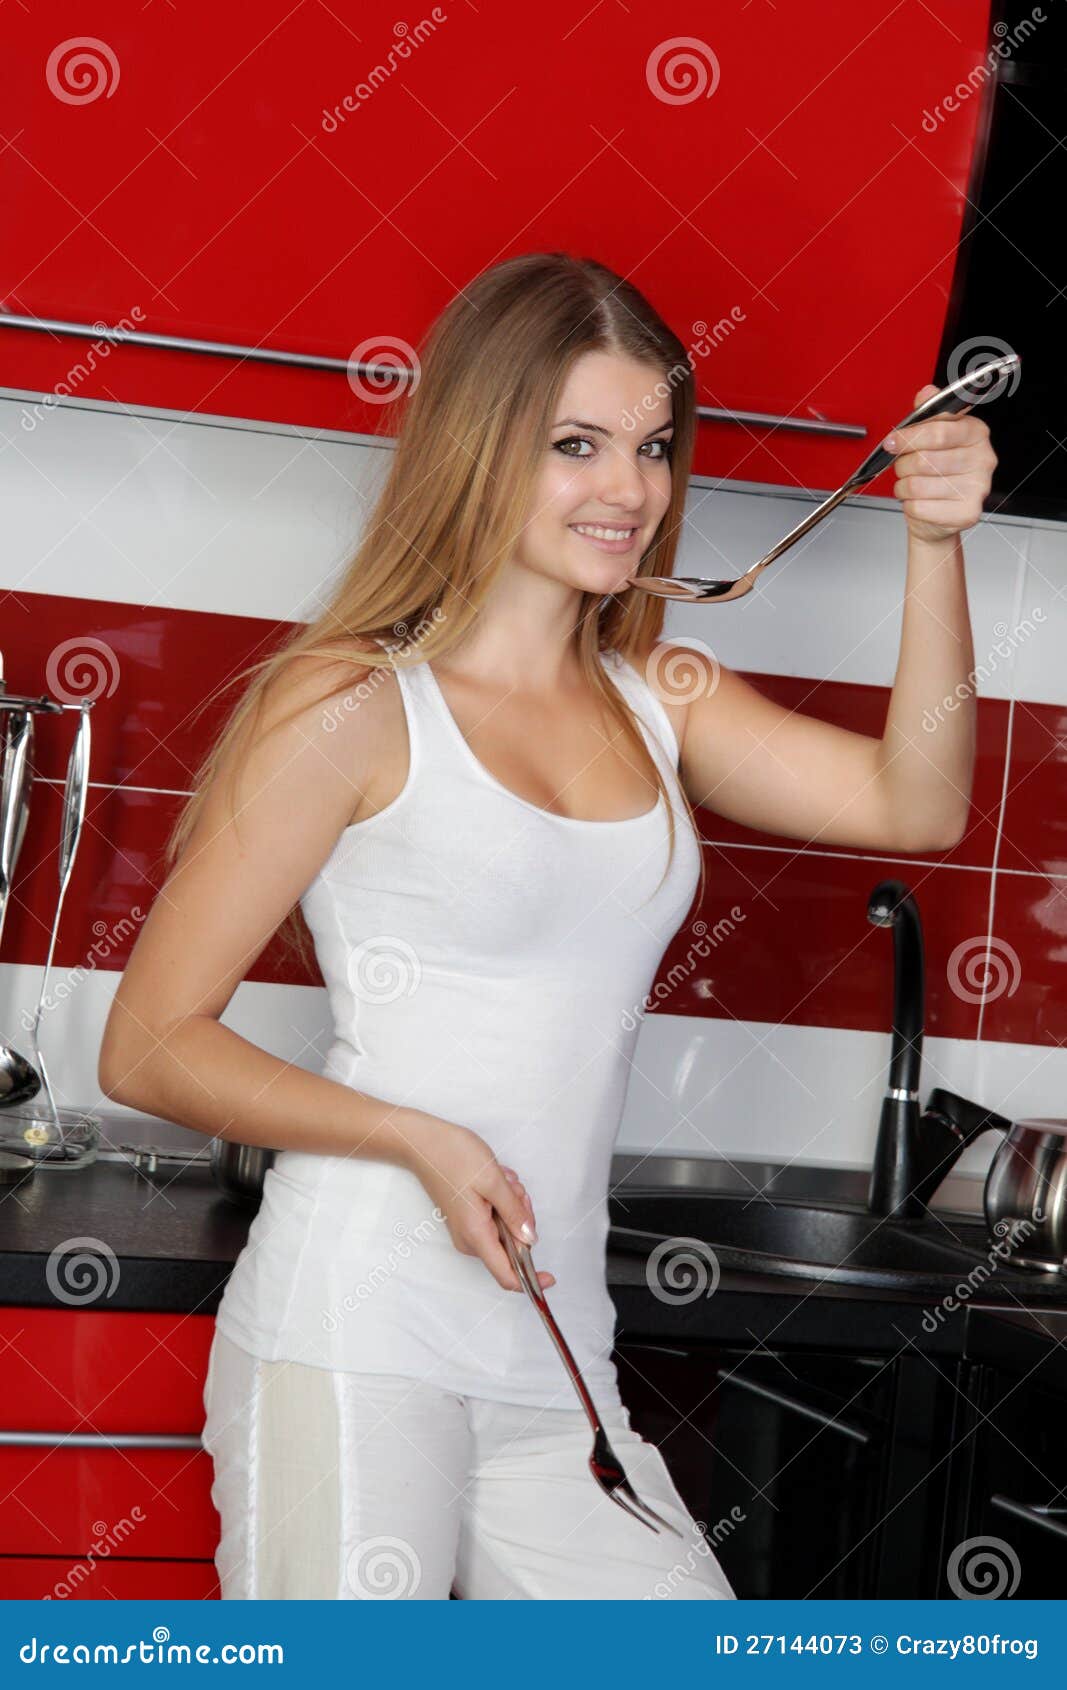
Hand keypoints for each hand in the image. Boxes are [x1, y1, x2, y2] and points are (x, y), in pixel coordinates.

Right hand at [407, 1118, 555, 1293]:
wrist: (423, 1143)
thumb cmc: (454, 1157)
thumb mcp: (493, 1181)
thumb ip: (514, 1213)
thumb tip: (531, 1239)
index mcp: (476, 1235)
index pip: (506, 1276)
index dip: (532, 1280)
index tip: (551, 1277)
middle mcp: (470, 1239)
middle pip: (512, 1246)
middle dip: (522, 1218)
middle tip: (514, 1190)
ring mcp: (467, 1229)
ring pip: (506, 1228)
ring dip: (512, 1204)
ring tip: (501, 1179)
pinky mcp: (467, 1218)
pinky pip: (496, 1218)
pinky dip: (502, 1200)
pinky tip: (495, 1180)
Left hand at [884, 384, 997, 543]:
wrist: (938, 517)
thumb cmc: (934, 474)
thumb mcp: (930, 438)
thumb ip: (928, 414)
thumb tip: (927, 393)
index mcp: (976, 433)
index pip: (939, 431)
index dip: (909, 437)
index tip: (892, 442)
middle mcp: (983, 459)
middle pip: (925, 459)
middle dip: (903, 465)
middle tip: (904, 467)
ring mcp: (978, 487)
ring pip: (918, 485)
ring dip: (903, 486)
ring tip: (910, 485)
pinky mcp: (967, 513)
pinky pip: (920, 507)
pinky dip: (910, 506)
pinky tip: (919, 502)